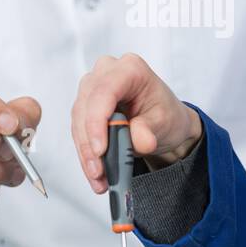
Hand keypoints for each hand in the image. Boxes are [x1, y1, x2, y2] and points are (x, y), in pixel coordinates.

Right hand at [70, 53, 201, 192]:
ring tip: (99, 177)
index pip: (104, 91)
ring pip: (79, 122)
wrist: (164, 123)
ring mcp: (94, 88)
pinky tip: (96, 173)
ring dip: (86, 153)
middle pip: (87, 107)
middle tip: (99, 171)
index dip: (97, 121)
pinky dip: (86, 154)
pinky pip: (80, 131)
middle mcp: (107, 73)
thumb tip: (139, 141)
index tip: (100, 150)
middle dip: (90, 144)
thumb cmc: (166, 115)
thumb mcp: (165, 123)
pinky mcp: (86, 106)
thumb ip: (149, 130)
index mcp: (130, 69)